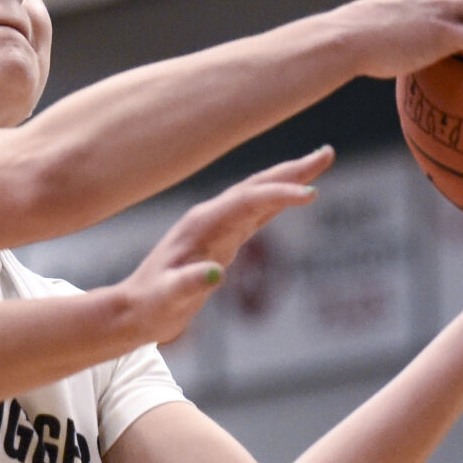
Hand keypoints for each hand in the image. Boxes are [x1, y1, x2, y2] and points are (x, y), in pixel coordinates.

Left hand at [111, 146, 334, 344]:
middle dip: (291, 170)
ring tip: (320, 161)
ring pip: (257, 195)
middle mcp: (209, 218)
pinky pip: (255, 212)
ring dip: (288, 178)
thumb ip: (187, 285)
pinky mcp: (221, 239)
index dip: (278, 195)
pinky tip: (294, 194)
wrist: (135, 309)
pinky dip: (277, 200)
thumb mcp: (167, 299)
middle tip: (327, 153)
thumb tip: (214, 274)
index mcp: (200, 225)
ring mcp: (215, 226)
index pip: (246, 201)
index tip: (311, 193)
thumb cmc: (150, 305)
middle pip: (255, 186)